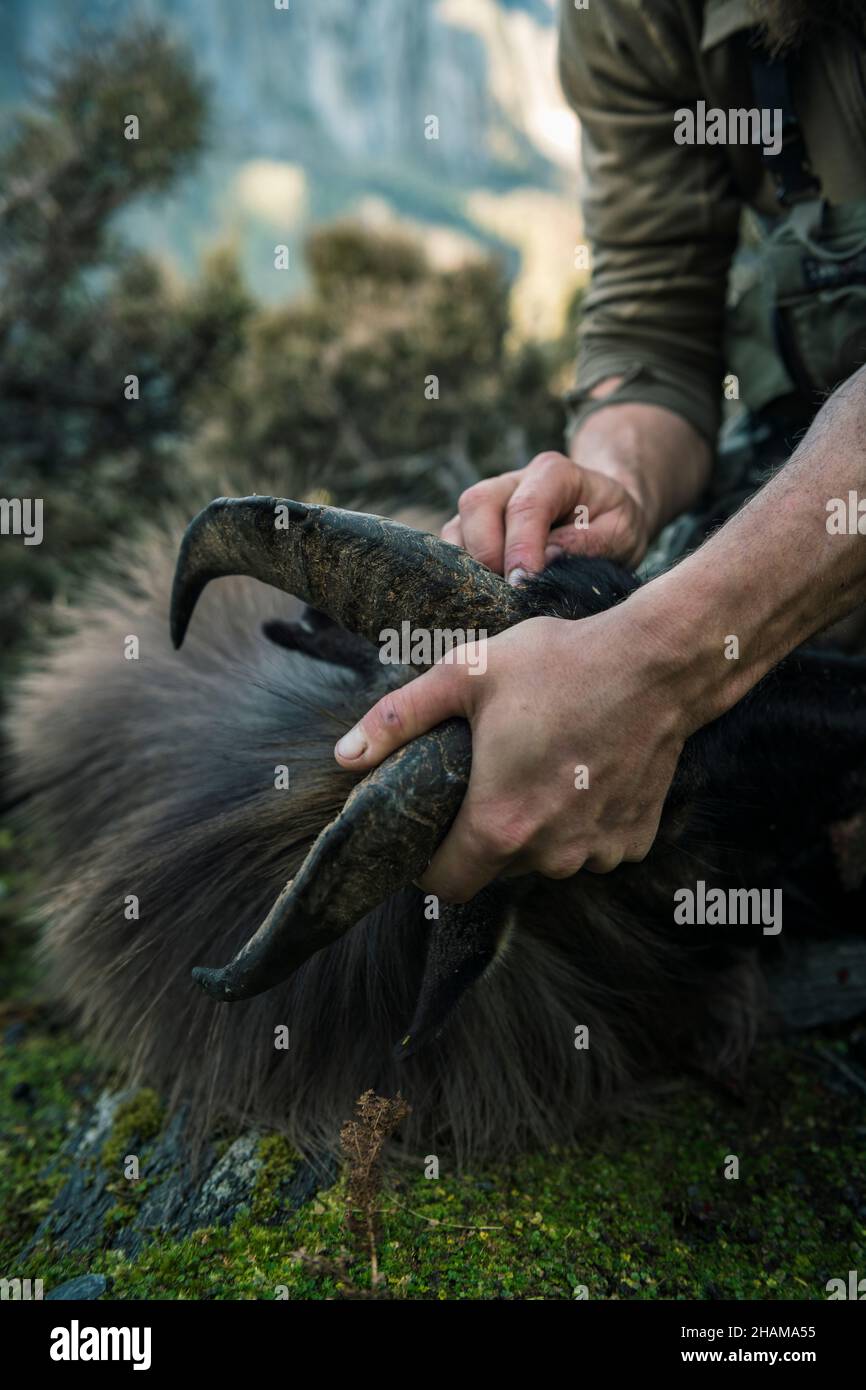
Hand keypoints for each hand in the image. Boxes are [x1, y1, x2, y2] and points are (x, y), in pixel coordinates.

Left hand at [334, 608, 688, 900]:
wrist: (658, 663)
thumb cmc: (559, 664)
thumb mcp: (466, 675)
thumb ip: (398, 720)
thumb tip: (343, 756)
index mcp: (498, 824)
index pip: (445, 885)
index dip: (429, 864)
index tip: (431, 830)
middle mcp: (549, 854)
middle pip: (496, 868)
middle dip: (484, 835)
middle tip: (490, 777)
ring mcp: (597, 851)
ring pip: (547, 858)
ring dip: (537, 828)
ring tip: (541, 768)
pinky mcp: (635, 839)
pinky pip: (593, 845)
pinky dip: (582, 821)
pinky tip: (584, 773)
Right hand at [440, 450, 652, 579]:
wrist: (603, 516)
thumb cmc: (613, 523)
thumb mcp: (623, 532)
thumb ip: (589, 543)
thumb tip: (544, 562)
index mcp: (554, 473)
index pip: (525, 506)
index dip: (519, 547)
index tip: (522, 584)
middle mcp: (513, 480)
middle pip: (477, 504)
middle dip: (487, 553)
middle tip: (509, 592)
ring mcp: (488, 502)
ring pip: (456, 525)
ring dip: (469, 566)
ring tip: (496, 597)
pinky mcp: (472, 526)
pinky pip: (451, 546)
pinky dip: (460, 572)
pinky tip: (483, 594)